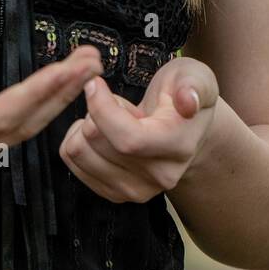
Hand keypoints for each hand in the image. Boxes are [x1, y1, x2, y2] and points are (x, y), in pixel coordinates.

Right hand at [0, 28, 104, 178]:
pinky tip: (60, 89)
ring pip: (21, 128)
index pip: (2, 115)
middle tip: (92, 60)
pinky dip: (40, 105)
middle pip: (20, 124)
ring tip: (85, 67)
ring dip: (57, 98)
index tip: (70, 67)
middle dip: (60, 92)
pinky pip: (12, 127)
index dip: (40, 91)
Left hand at [59, 54, 217, 202]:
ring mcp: (136, 190)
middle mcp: (159, 176)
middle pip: (98, 141)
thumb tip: (188, 101)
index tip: (93, 81)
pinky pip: (72, 162)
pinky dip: (78, 138)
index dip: (102, 108)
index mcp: (179, 146)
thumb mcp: (195, 76)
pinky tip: (103, 131)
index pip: (129, 139)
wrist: (183, 127)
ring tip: (113, 117)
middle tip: (116, 100)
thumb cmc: (183, 94)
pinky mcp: (115, 193)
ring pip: (80, 152)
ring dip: (86, 125)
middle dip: (94, 109)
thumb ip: (194, 85)